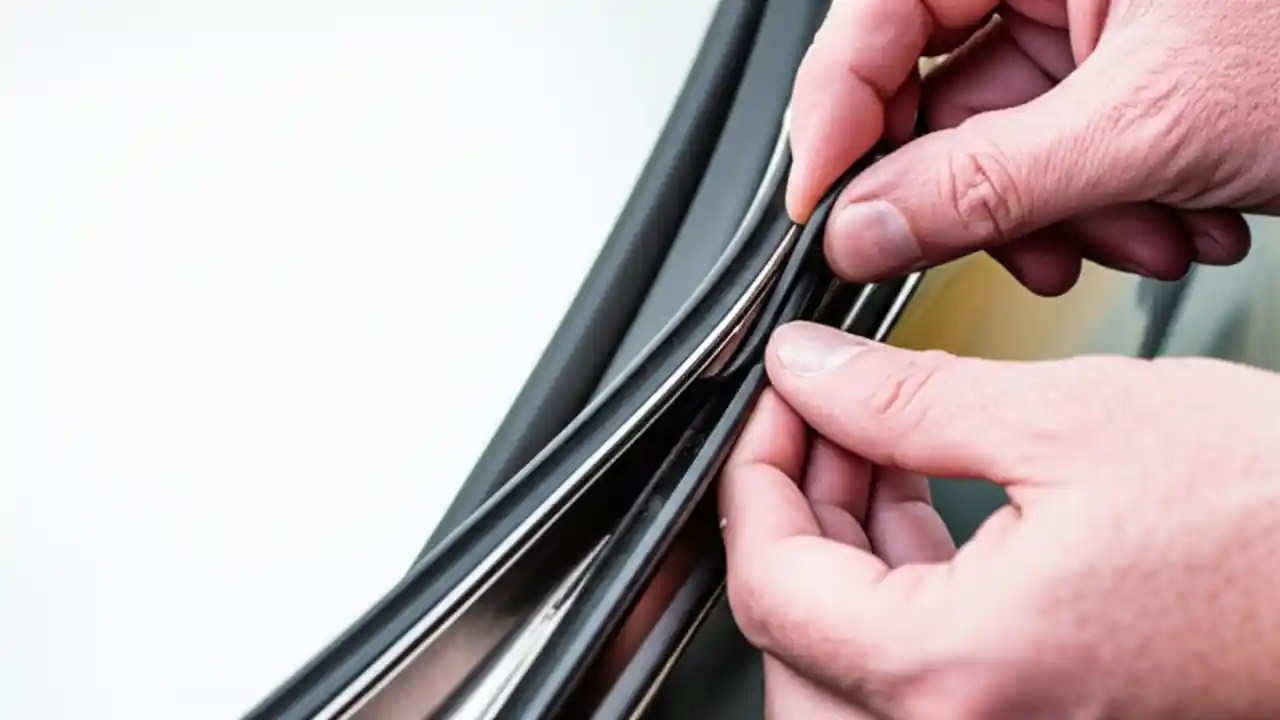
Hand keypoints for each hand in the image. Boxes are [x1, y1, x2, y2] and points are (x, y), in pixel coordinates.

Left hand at [719, 322, 1279, 718]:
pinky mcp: (1036, 716)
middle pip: (797, 635)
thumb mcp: (1073, 421)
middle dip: (794, 510)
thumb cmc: (1278, 524)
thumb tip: (805, 372)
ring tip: (872, 437)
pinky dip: (897, 578)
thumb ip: (905, 399)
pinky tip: (919, 490)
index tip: (777, 403)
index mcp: (961, 673)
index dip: (757, 475)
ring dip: (841, 541)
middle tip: (819, 417)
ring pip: (849, 654)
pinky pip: (919, 664)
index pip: (772, 586)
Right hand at [787, 0, 1279, 294]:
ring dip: (1057, 215)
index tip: (823, 217)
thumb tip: (860, 227)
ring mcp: (1092, 14)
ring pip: (1003, 136)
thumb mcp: (1152, 123)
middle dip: (983, 195)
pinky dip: (1104, 202)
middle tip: (1002, 252)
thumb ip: (984, 187)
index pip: (871, 25)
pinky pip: (1064, 146)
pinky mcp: (1127, 64)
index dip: (835, 128)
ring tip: (1138, 238)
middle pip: (936, 91)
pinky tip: (1171, 220)